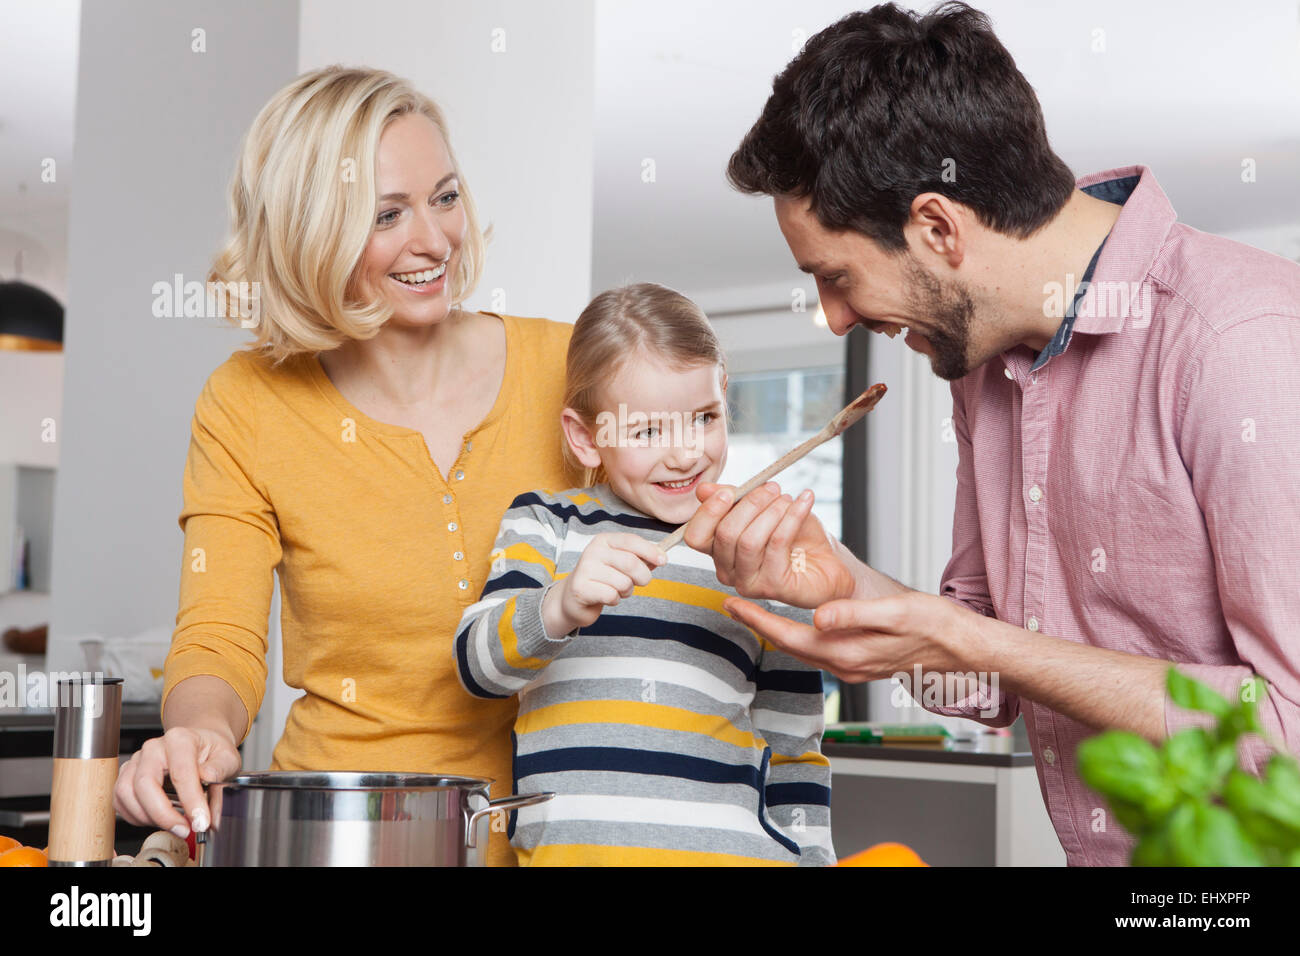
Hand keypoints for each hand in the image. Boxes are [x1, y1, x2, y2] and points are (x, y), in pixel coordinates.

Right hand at [114, 726, 240, 835]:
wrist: (199, 744)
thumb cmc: (211, 751)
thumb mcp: (228, 757)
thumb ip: (220, 771)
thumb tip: (209, 786)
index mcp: (179, 739)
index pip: (180, 772)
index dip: (190, 800)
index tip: (201, 821)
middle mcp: (153, 749)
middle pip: (144, 784)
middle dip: (163, 814)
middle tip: (185, 829)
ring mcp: (136, 762)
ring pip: (126, 794)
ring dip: (148, 817)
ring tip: (173, 824)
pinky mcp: (126, 777)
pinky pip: (120, 802)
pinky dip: (136, 817)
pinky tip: (157, 819)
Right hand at [546, 532, 665, 632]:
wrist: (573, 598)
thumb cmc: (603, 579)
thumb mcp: (621, 564)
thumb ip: (640, 558)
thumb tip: (661, 556)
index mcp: (604, 540)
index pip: (632, 541)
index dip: (650, 551)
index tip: (663, 560)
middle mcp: (593, 551)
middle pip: (631, 563)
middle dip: (642, 577)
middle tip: (639, 583)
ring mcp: (585, 569)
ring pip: (623, 582)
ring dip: (626, 591)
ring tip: (616, 590)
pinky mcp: (580, 588)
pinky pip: (611, 595)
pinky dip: (614, 600)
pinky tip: (605, 597)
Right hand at [681, 481, 856, 607]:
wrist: (831, 562)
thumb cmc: (798, 536)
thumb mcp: (765, 509)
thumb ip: (735, 500)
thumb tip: (704, 490)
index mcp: (720, 552)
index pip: (696, 536)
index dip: (708, 512)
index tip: (730, 492)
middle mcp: (728, 571)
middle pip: (725, 534)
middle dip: (751, 503)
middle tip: (773, 488)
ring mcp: (749, 583)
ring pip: (749, 540)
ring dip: (772, 511)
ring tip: (788, 499)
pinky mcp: (773, 587)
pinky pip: (776, 544)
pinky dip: (791, 516)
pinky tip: (804, 502)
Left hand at [722, 589, 981, 683]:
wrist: (961, 647)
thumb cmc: (933, 625)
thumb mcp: (894, 613)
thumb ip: (853, 615)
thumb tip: (818, 618)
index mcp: (847, 653)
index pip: (790, 636)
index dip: (758, 619)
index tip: (733, 604)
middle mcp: (845, 665)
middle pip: (790, 644)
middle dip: (759, 624)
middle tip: (732, 603)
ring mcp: (852, 667)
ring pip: (803, 649)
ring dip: (777, 630)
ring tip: (755, 610)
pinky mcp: (861, 662)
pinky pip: (820, 650)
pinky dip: (800, 635)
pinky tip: (796, 623)